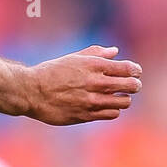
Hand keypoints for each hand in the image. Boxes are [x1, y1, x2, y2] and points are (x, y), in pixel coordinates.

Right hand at [24, 46, 142, 124]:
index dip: (135, 70)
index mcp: (92, 65)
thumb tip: (114, 51)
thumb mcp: (72, 58)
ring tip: (116, 96)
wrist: (31, 92)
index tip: (133, 72)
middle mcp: (95, 82)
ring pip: (124, 102)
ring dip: (124, 98)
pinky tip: (104, 105)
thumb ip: (95, 53)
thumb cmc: (51, 72)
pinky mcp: (87, 115)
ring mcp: (92, 100)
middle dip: (134, 85)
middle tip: (131, 85)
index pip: (128, 68)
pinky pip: (112, 114)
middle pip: (132, 85)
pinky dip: (112, 109)